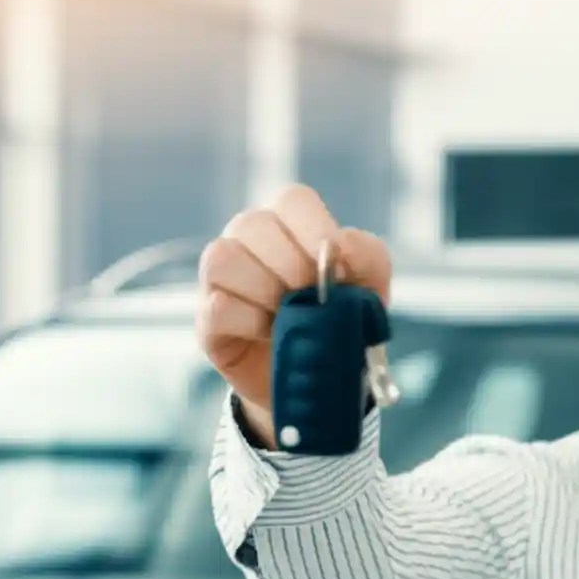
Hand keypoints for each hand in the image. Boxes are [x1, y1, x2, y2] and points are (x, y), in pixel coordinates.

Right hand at [195, 184, 391, 447]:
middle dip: (291, 264)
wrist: (321, 379)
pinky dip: (250, 321)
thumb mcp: (370, 286)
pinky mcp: (207, 321)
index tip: (337, 265)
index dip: (314, 228)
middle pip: (252, 224)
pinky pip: (216, 306)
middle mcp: (248, 241)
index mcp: (289, 224)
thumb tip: (338, 247)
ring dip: (265, 289)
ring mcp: (221, 279)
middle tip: (312, 296)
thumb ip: (366, 256)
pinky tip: (270, 334)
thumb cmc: (342, 319)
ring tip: (288, 315)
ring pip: (223, 257)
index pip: (292, 200)